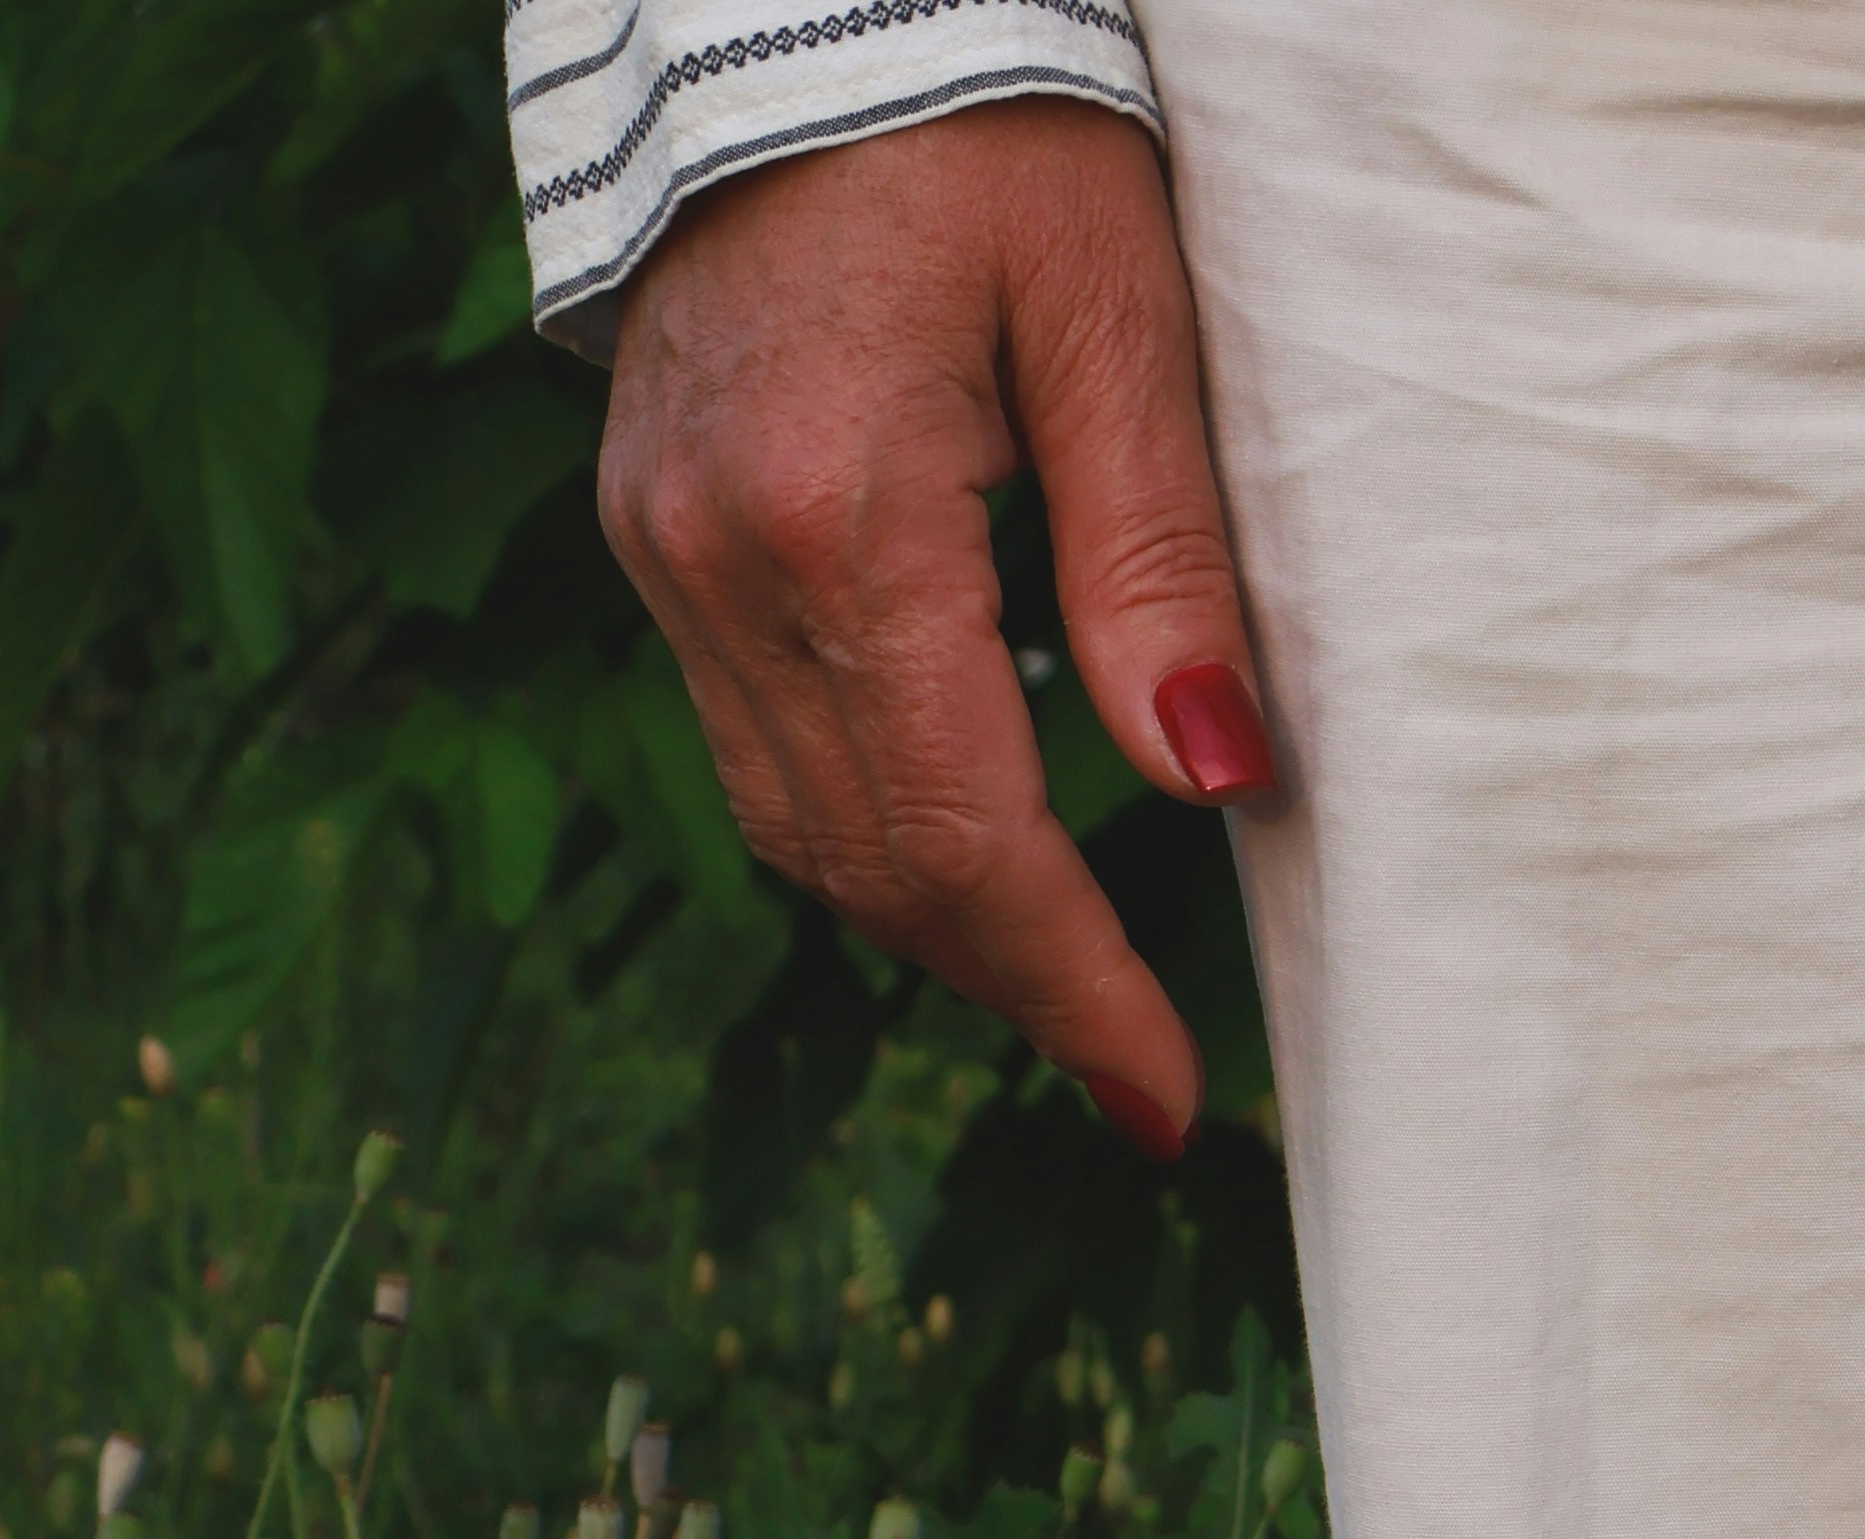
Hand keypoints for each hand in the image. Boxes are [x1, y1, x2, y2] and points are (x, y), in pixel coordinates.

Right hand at [598, 98, 1271, 1142]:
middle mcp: (719, 558)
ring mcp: (663, 548)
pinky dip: (866, 823)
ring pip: (797, 829)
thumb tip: (1213, 785)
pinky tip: (965, 844)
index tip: (1165, 1101)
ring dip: (936, 923)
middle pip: (870, 864)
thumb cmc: (989, 110)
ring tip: (1068, 982)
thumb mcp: (1117, 313)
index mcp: (839, 515)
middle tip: (1138, 1071)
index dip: (1072, 992)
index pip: (964, 838)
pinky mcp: (651, 526)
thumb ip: (1160, 560)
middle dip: (1014, 984)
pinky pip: (754, 742)